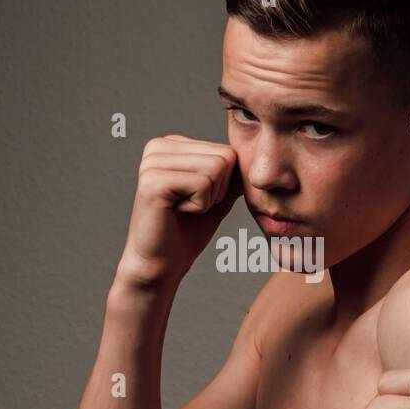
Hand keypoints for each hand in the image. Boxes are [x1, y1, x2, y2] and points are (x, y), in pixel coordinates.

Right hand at [117, 134, 241, 289]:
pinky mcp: (153, 180)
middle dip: (218, 191)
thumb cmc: (187, 231)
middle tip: (190, 207)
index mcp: (171, 144)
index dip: (224, 184)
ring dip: (209, 199)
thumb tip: (256, 157)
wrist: (162, 264)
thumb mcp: (217, 196)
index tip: (196, 200)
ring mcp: (153, 161)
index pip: (226, 151)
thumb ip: (233, 174)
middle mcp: (159, 146)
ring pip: (216, 168)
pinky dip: (200, 205)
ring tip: (184, 209)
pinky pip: (203, 183)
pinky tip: (177, 212)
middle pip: (224, 157)